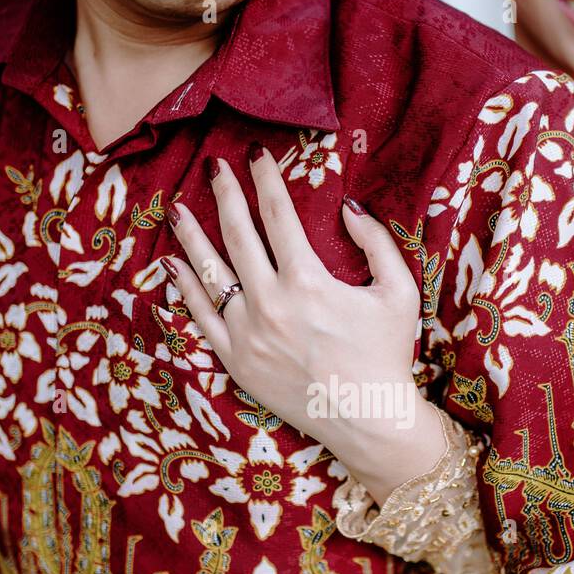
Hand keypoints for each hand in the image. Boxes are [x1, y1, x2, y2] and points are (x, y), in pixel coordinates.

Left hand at [162, 147, 445, 503]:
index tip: (256, 154)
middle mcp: (270, 303)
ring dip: (192, 237)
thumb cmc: (388, 355)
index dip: (265, 178)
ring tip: (175, 209)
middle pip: (237, 234)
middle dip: (224, 194)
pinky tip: (174, 266)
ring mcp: (248, 333)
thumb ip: (377, 242)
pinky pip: (202, 317)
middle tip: (215, 167)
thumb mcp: (398, 292)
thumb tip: (349, 206)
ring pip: (210, 273)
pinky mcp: (236, 360)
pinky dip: (186, 289)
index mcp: (308, 281)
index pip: (277, 214)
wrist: (367, 419)